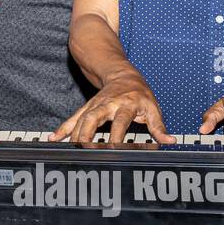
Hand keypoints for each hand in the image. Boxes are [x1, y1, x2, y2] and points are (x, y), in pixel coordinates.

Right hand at [51, 70, 171, 144]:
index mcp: (125, 104)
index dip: (116, 135)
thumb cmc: (139, 92)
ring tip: (69, 150)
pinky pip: (73, 118)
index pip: (120, 121)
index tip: (114, 149)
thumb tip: (170, 142)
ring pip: (81, 119)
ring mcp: (94, 105)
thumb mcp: (152, 107)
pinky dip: (63, 128)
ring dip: (73, 134)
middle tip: (84, 151)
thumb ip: (158, 127)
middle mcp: (107, 104)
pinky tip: (54, 138)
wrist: (122, 73)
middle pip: (93, 118)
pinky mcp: (87, 108)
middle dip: (86, 134)